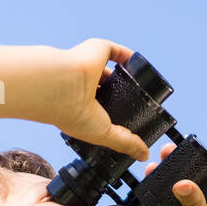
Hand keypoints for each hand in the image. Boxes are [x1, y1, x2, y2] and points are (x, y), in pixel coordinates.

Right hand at [55, 38, 150, 162]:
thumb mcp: (103, 135)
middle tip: (140, 106)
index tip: (129, 122)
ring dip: (126, 77)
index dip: (114, 115)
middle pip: (108, 90)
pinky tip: (141, 65)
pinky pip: (116, 51)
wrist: (62, 87)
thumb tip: (143, 155)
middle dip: (121, 96)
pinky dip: (128, 57)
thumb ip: (124, 143)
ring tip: (144, 88)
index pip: (100, 109)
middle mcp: (84, 87)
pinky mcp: (97, 49)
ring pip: (111, 71)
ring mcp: (90, 68)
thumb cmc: (71, 113)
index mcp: (81, 106)